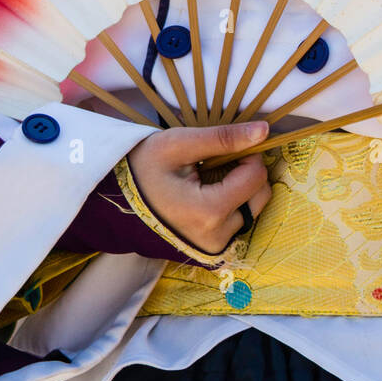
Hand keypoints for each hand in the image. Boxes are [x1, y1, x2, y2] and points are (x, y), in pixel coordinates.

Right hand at [127, 121, 271, 255]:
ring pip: (253, 209)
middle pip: (260, 196)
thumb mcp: (179, 144)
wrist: (118, 200)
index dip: (248, 154)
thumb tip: (263, 130)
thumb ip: (223, 138)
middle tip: (219, 160)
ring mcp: (215, 247)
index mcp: (208, 212)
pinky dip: (234, 203)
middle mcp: (217, 237)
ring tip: (211, 176)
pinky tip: (210, 191)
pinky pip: (240, 221)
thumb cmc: (144, 167)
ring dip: (243, 188)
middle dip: (248, 171)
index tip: (227, 146)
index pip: (255, 176)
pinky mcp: (213, 249)